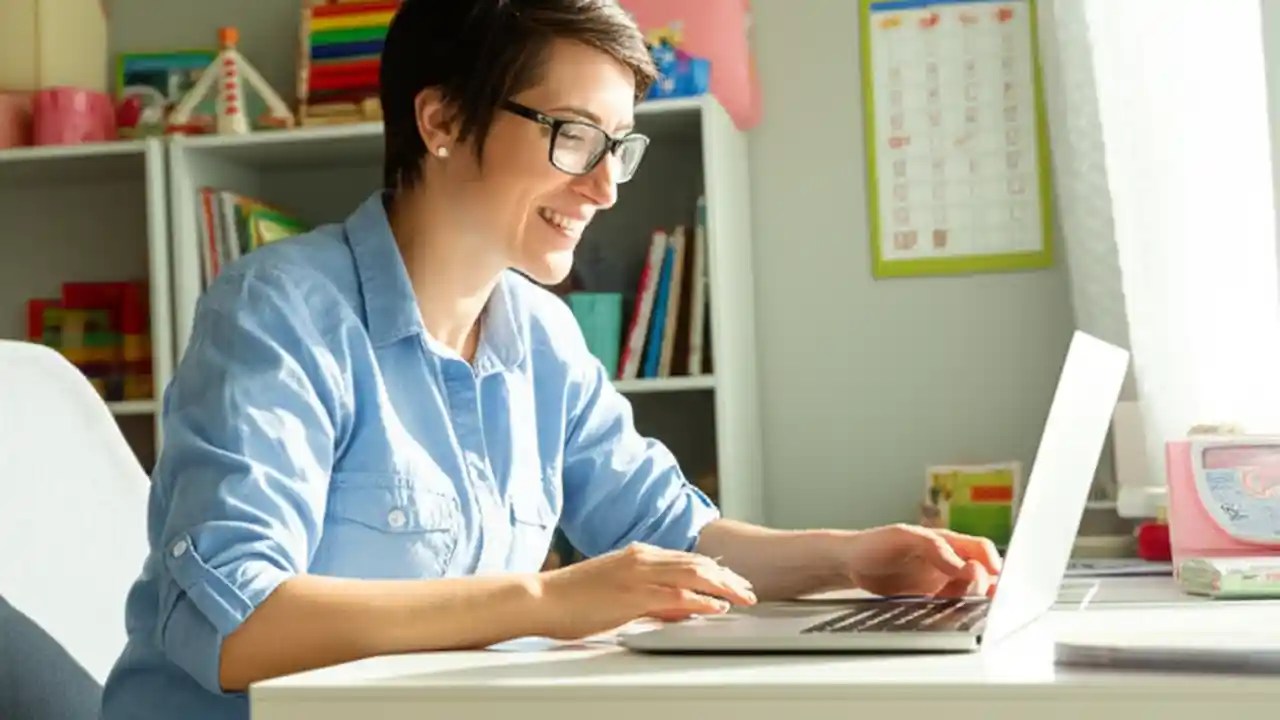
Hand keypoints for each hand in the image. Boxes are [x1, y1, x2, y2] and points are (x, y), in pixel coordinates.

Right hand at [535, 542, 757, 638]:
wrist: (543, 597)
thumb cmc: (573, 598)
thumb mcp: (618, 594)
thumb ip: (651, 598)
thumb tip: (680, 608)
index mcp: (638, 555)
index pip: (687, 559)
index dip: (715, 570)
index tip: (733, 581)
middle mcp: (642, 558)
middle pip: (697, 563)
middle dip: (727, 577)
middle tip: (749, 590)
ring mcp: (638, 574)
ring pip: (693, 574)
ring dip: (723, 586)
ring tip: (744, 597)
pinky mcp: (632, 593)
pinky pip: (676, 595)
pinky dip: (701, 599)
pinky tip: (717, 606)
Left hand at [839, 524, 1001, 598]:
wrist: (849, 563)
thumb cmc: (873, 544)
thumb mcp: (903, 538)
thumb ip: (934, 548)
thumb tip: (965, 566)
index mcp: (943, 541)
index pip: (979, 548)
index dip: (992, 561)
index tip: (995, 576)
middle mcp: (946, 560)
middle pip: (980, 571)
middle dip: (985, 583)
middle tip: (975, 594)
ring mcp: (938, 578)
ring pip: (970, 589)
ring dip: (976, 597)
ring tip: (971, 605)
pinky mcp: (929, 596)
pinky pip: (953, 602)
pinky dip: (960, 607)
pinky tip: (957, 612)